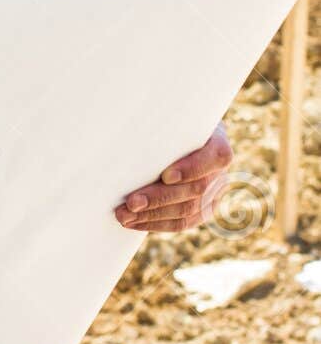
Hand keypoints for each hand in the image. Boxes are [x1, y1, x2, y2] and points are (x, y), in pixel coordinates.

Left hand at [114, 122, 232, 232]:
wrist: (181, 139)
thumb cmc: (171, 125)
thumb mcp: (171, 119)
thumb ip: (160, 123)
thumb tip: (126, 120)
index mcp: (218, 144)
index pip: (215, 157)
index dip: (192, 169)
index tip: (166, 176)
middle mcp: (220, 172)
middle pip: (195, 190)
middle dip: (159, 198)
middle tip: (131, 203)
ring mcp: (214, 195)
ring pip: (187, 211)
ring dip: (152, 215)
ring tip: (124, 215)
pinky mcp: (202, 211)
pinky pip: (181, 223)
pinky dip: (155, 223)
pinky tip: (134, 222)